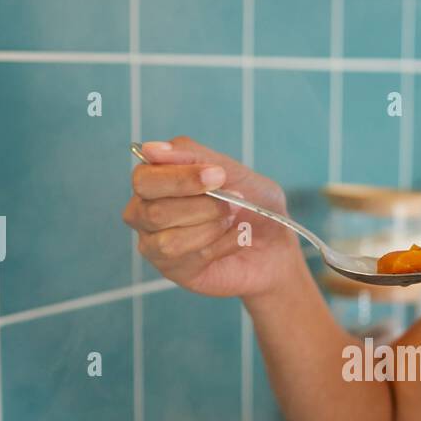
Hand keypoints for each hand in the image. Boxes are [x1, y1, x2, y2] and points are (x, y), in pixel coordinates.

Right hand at [123, 135, 301, 298]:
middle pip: (153, 212)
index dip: (181, 179)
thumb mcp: (229, 169)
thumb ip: (190, 155)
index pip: (144, 179)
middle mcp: (145, 213)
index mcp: (154, 182)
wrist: (276, 243)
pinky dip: (220, 245)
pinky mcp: (174, 271)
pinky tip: (235, 239)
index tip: (218, 175)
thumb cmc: (250, 202)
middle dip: (202, 206)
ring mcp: (155, 245)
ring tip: (234, 220)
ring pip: (169, 240)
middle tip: (235, 200)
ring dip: (211, 227)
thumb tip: (151, 149)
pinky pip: (189, 259)